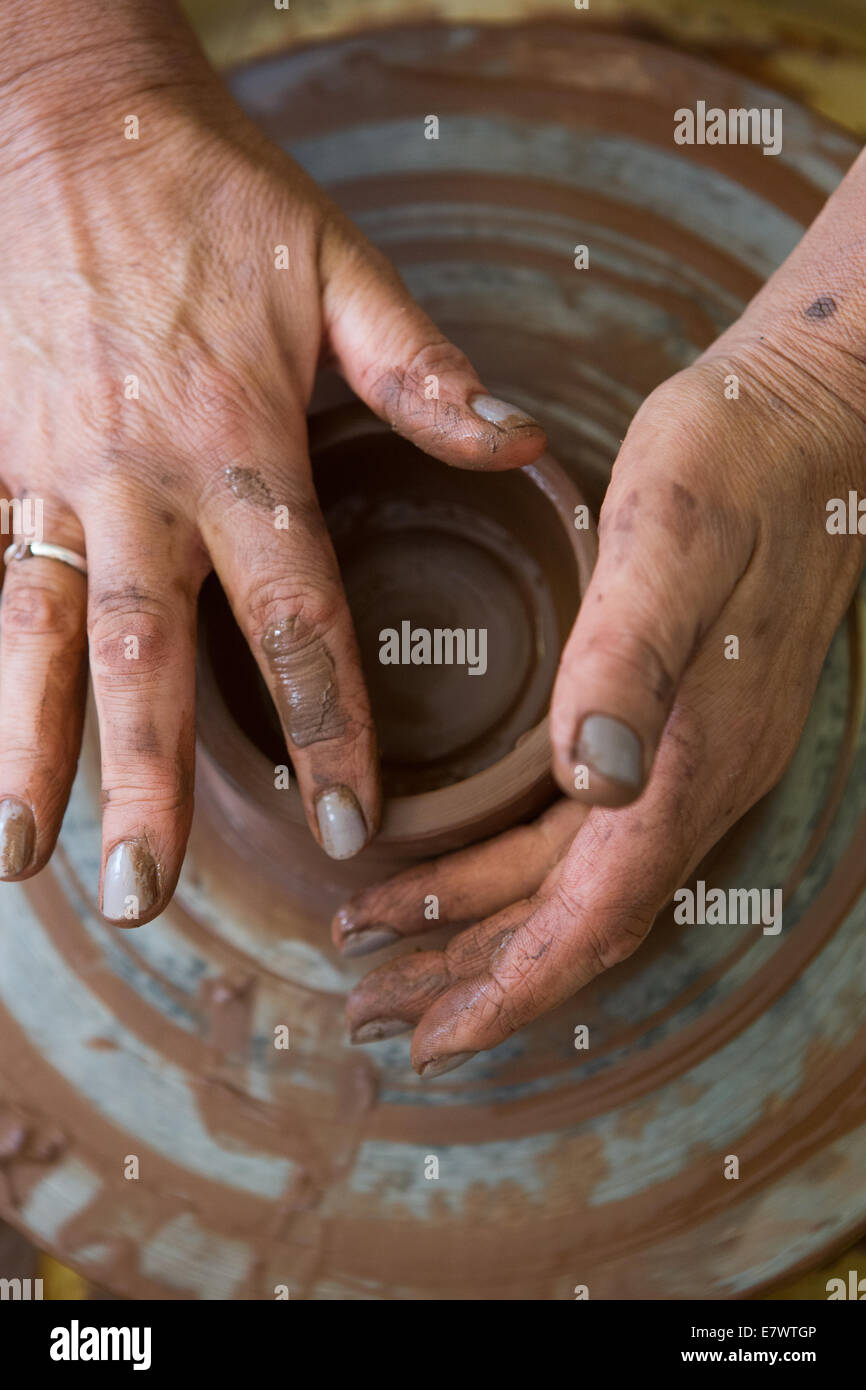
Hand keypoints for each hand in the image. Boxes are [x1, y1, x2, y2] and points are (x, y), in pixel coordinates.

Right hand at [0, 2, 544, 918]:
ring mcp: (47, 473)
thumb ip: (423, 370)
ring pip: (38, 637)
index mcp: (237, 442)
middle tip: (152, 898)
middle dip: (146, 784)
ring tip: (22, 861)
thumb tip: (519, 443)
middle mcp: (135, 478)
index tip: (349, 823)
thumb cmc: (215, 195)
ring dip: (28, 753)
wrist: (66, 118)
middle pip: (145, 657)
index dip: (328, 726)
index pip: (295, 615)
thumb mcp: (336, 269)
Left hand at [337, 148, 865, 1072]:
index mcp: (688, 755)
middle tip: (372, 1009)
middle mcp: (695, 778)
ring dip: (482, 926)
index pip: (594, 916)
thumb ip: (628, 660)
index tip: (431, 1038)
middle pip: (573, 921)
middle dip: (471, 975)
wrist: (819, 418)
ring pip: (576, 883)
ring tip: (387, 947)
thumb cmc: (736, 463)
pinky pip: (591, 834)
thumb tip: (592, 781)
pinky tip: (462, 861)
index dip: (510, 987)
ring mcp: (694, 755)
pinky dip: (515, 867)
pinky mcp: (681, 723)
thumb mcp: (668, 542)